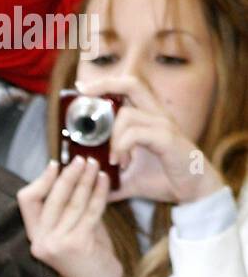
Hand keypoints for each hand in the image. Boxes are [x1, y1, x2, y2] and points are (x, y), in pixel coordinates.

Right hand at [17, 156, 122, 276]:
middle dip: (67, 175)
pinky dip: (99, 194)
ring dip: (85, 180)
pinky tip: (105, 181)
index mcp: (35, 236)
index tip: (55, 165)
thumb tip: (74, 176)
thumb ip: (67, 209)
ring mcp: (57, 244)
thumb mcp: (70, 231)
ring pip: (72, 203)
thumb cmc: (87, 256)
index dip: (40, 180)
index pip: (26, 201)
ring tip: (95, 166)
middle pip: (50, 198)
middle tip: (81, 159)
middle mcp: (41, 241)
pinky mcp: (78, 244)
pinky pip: (89, 212)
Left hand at [78, 75, 225, 203]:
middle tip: (83, 93)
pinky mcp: (168, 139)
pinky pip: (135, 133)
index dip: (105, 84)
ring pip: (126, 114)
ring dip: (111, 136)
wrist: (194, 193)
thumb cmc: (164, 180)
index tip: (81, 88)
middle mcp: (157, 115)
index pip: (128, 88)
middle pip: (132, 83)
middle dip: (104, 84)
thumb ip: (109, 176)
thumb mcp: (129, 178)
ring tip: (112, 159)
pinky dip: (121, 146)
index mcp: (149, 118)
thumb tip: (88, 181)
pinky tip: (120, 162)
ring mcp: (163, 125)